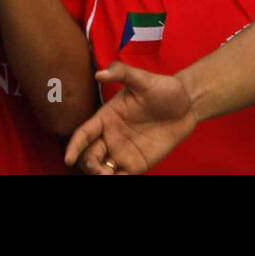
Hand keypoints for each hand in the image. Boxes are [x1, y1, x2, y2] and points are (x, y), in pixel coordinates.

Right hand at [64, 62, 196, 174]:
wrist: (186, 106)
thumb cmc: (163, 89)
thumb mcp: (143, 78)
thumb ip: (122, 73)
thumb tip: (100, 73)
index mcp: (106, 117)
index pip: (84, 134)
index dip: (74, 146)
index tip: (68, 158)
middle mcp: (111, 136)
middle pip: (89, 156)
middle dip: (89, 165)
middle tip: (100, 170)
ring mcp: (123, 152)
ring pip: (102, 169)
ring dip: (100, 176)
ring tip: (109, 176)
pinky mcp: (137, 165)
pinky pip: (122, 177)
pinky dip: (116, 181)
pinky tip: (118, 180)